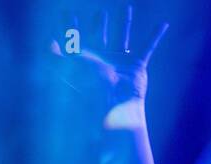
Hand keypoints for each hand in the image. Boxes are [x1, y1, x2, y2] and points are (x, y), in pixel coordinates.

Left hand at [51, 9, 166, 127]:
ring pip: (123, 37)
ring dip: (124, 23)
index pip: (77, 39)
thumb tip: (47, 43)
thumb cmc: (90, 90)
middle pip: (101, 36)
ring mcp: (121, 62)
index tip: (67, 13)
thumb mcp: (72, 70)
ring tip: (127, 8)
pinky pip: (148, 47)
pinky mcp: (137, 67)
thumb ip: (57, 58)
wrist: (113, 106)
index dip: (71, 27)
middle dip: (99, 24)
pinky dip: (155, 36)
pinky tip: (163, 24)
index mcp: (86, 60)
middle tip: (99, 12)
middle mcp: (103, 60)